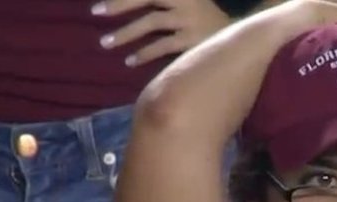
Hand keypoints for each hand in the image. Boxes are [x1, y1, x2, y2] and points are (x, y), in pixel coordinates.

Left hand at [92, 0, 230, 66]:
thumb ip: (163, 2)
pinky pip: (163, 45)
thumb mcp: (189, 2)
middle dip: (119, 4)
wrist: (241, 38)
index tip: (102, 0)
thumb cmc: (207, 19)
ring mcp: (189, 19)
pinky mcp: (193, 40)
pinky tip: (130, 61)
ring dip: (125, 33)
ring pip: (151, 22)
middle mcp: (185, 0)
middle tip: (96, 12)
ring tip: (106, 43)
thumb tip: (139, 5)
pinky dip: (144, 53)